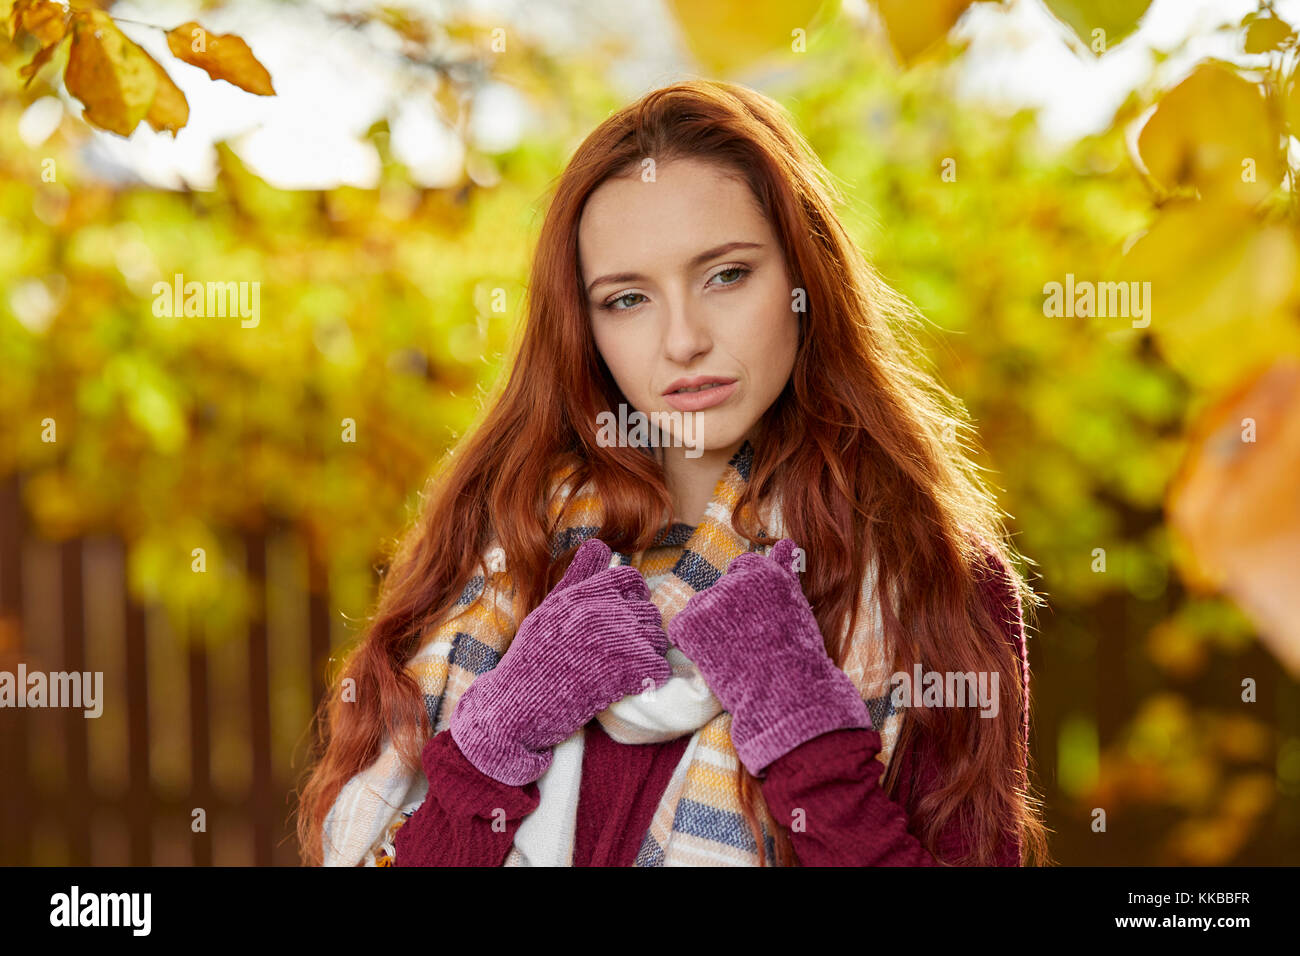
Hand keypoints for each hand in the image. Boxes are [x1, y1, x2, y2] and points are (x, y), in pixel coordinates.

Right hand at [450, 537, 671, 784]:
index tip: (627, 619)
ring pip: (657, 640)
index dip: (635, 598)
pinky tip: (631, 686)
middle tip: (623, 654)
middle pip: (649, 612)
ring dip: (648, 657)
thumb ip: (578, 578)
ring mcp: (613, 640)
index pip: (631, 580)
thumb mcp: (548, 610)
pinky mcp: (622, 672)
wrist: (514, 707)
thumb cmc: (530, 659)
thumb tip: (599, 544)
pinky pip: (659, 668)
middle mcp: (600, 610)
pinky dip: (650, 680)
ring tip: (624, 671)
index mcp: (581, 594)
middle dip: (643, 632)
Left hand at [668, 538, 870, 776]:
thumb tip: (787, 543)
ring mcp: (710, 601)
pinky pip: (680, 631)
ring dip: (708, 631)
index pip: (739, 572)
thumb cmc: (795, 655)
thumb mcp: (795, 604)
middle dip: (725, 617)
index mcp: (763, 570)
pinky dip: (691, 647)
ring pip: (698, 612)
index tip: (756, 624)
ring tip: (734, 655)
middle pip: (717, 594)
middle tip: (748, 644)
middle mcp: (735, 579)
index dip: (745, 602)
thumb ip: (785, 569)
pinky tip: (714, 660)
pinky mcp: (690, 623)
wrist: (785, 692)